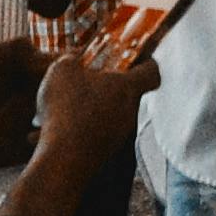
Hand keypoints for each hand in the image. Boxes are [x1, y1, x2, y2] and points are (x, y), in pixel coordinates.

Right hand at [33, 40, 159, 165]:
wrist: (62, 159)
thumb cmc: (67, 109)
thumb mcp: (63, 69)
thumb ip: (72, 59)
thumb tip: (74, 60)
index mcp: (127, 88)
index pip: (152, 72)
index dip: (147, 61)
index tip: (138, 56)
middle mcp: (129, 113)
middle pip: (129, 93)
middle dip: (110, 84)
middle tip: (90, 77)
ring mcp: (118, 136)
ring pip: (112, 114)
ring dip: (96, 107)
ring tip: (69, 104)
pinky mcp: (104, 153)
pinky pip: (99, 133)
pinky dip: (85, 127)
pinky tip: (63, 125)